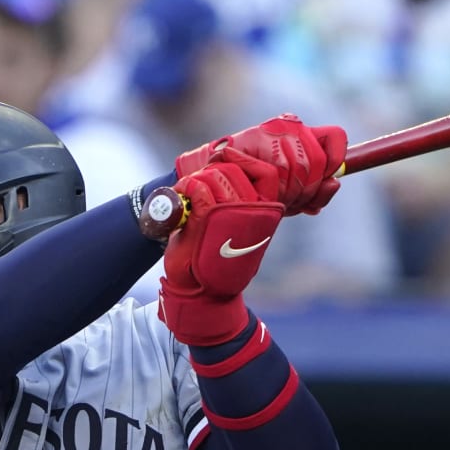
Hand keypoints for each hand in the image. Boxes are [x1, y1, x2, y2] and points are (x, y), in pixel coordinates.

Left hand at [159, 150, 284, 345]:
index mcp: (267, 213)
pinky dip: (187, 187)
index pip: (266, 173)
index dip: (244, 159)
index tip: (225, 157)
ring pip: (216, 175)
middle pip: (235, 169)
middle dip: (212, 170)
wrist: (202, 292)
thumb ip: (239, 202)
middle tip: (197, 184)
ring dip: (197, 180)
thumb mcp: (236, 229)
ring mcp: (234, 213)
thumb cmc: (217, 259)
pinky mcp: (211, 217)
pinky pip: (199, 187)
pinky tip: (182, 196)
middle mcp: (256, 211)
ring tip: (188, 193)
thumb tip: (225, 170)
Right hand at [174, 114, 346, 215]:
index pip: (336, 138)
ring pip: (300, 166)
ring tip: (271, 197)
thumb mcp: (291, 197)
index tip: (324, 180)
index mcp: (304, 136)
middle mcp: (292, 128)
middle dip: (307, 188)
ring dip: (289, 191)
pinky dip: (274, 187)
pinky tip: (261, 191)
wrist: (214, 183)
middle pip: (318, 160)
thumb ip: (316, 194)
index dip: (335, 161)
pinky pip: (279, 167)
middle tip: (288, 200)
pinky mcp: (256, 136)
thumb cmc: (255, 190)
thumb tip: (334, 183)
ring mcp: (274, 130)